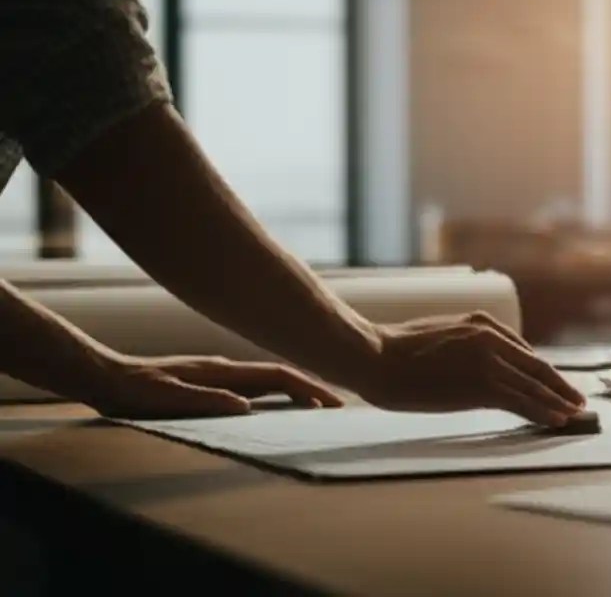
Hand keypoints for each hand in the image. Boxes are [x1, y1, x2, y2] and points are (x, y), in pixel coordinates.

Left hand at [90, 354, 343, 418]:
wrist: (107, 378)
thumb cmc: (135, 392)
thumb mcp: (169, 399)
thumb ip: (207, 401)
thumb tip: (247, 406)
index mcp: (222, 372)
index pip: (278, 377)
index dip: (309, 388)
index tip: (333, 403)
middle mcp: (226, 370)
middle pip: (280, 376)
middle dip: (312, 388)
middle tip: (337, 406)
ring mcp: (219, 374)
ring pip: (268, 381)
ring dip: (295, 392)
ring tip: (317, 407)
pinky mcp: (209, 382)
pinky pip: (253, 388)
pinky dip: (275, 396)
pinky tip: (276, 407)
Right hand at [353, 311, 586, 426]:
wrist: (376, 357)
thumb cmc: (395, 351)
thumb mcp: (439, 336)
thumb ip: (466, 346)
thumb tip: (478, 367)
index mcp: (481, 323)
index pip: (522, 351)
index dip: (541, 370)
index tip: (553, 381)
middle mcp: (492, 338)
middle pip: (537, 366)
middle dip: (559, 384)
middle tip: (578, 398)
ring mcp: (489, 361)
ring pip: (534, 385)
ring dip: (558, 400)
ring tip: (575, 412)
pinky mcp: (483, 386)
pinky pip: (522, 401)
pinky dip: (543, 411)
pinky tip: (556, 419)